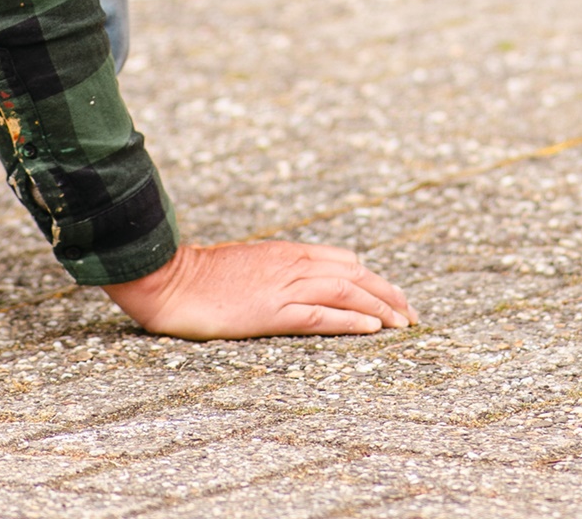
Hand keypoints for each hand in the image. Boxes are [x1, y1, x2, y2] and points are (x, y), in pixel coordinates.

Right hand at [101, 238, 414, 338]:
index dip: (374, 280)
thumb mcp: (247, 267)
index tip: (394, 298)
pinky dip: (350, 319)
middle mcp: (293, 265)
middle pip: (355, 275)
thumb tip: (297, 283)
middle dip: (389, 293)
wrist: (170, 278)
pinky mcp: (271, 311)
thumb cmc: (201, 278)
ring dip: (381, 307)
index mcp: (288, 254)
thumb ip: (275, 271)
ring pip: (346, 292)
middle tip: (412, 316)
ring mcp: (283, 287)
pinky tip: (373, 328)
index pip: (345, 261)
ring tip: (404, 324)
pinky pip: (320, 315)